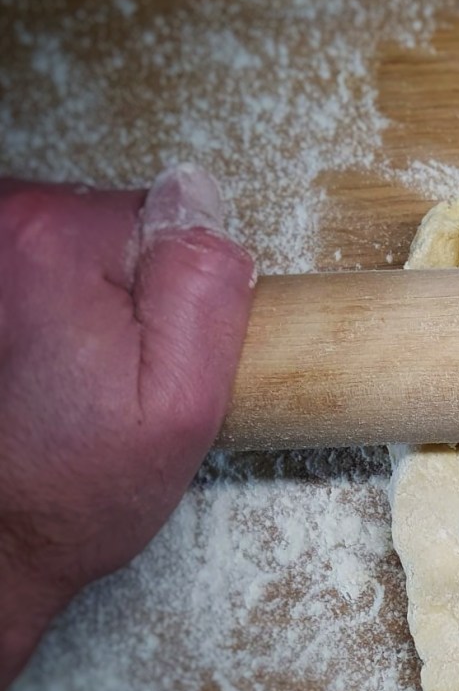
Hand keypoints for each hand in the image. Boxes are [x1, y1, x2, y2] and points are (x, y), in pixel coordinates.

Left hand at [0, 165, 254, 690]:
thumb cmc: (68, 490)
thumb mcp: (183, 403)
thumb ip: (202, 288)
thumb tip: (201, 200)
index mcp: (54, 242)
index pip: (162, 217)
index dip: (176, 292)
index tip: (150, 354)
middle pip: (104, 226)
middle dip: (120, 294)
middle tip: (108, 375)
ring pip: (60, 250)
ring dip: (73, 306)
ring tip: (63, 380)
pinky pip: (24, 277)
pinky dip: (35, 318)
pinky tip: (30, 374)